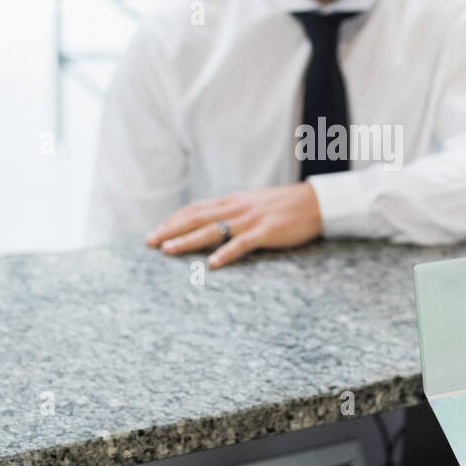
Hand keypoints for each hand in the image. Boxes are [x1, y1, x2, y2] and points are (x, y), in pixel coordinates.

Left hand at [145, 182, 323, 268]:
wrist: (316, 202)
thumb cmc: (286, 206)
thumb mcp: (254, 203)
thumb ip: (234, 212)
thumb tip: (213, 222)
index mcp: (232, 201)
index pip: (196, 209)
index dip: (174, 220)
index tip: (156, 230)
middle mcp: (236, 208)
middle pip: (196, 218)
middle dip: (170, 230)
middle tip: (149, 242)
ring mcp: (250, 220)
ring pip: (212, 230)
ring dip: (187, 241)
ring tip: (168, 251)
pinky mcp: (265, 232)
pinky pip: (241, 244)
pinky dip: (225, 253)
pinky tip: (211, 263)